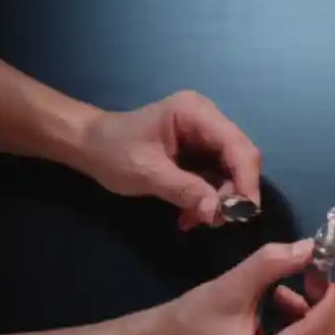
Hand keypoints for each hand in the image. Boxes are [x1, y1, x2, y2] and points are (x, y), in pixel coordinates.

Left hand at [77, 90, 261, 228]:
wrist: (87, 145)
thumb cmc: (112, 151)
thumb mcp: (146, 172)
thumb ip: (184, 190)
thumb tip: (217, 213)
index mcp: (197, 113)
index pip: (238, 147)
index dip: (247, 180)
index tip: (245, 212)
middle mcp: (209, 120)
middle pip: (240, 158)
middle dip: (234, 192)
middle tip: (219, 221)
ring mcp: (206, 135)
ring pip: (231, 170)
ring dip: (220, 199)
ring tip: (199, 221)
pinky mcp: (200, 151)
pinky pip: (217, 176)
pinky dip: (208, 198)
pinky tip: (192, 215)